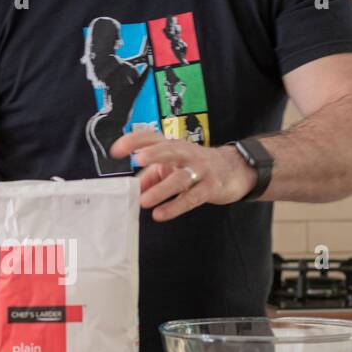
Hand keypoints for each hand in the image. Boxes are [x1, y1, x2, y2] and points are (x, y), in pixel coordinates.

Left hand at [111, 130, 257, 220]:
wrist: (235, 169)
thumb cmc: (197, 165)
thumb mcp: (172, 166)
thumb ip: (151, 176)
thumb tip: (131, 188)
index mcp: (173, 146)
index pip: (152, 137)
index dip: (134, 141)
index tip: (116, 150)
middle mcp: (186, 154)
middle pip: (170, 150)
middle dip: (154, 153)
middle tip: (137, 160)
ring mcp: (200, 170)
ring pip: (181, 178)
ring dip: (162, 190)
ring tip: (144, 201)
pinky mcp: (210, 188)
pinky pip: (191, 198)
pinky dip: (175, 206)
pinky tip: (160, 214)